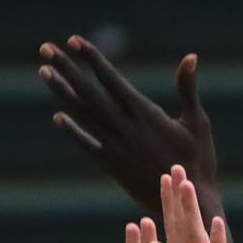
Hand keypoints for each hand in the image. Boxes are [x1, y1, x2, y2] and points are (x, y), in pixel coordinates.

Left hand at [44, 41, 219, 214]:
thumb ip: (187, 89)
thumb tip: (191, 57)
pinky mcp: (112, 166)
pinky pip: (87, 144)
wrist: (189, 201)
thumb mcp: (197, 122)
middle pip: (89, 92)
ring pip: (83, 114)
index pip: (111, 79)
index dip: (92, 59)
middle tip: (45, 48)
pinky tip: (58, 117)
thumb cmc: (198, 161)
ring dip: (62, 92)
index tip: (74, 41)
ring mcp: (116, 147)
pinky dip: (73, 130)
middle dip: (67, 68)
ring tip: (44, 71)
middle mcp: (126, 127)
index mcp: (146, 113)